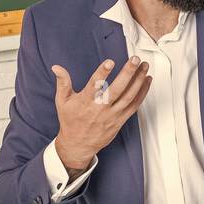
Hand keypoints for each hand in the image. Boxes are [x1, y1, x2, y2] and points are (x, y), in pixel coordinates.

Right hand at [50, 56, 151, 170]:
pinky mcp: (120, 120)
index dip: (102, 73)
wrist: (78, 144)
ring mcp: (112, 115)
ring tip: (145, 66)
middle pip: (117, 89)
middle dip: (127, 73)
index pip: (94, 85)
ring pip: (129, 96)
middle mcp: (100, 108)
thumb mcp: (62, 101)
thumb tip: (56, 67)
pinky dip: (142, 93)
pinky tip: (147, 81)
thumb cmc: (70, 121)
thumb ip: (62, 82)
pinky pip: (134, 105)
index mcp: (85, 102)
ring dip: (138, 80)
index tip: (110, 62)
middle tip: (135, 59)